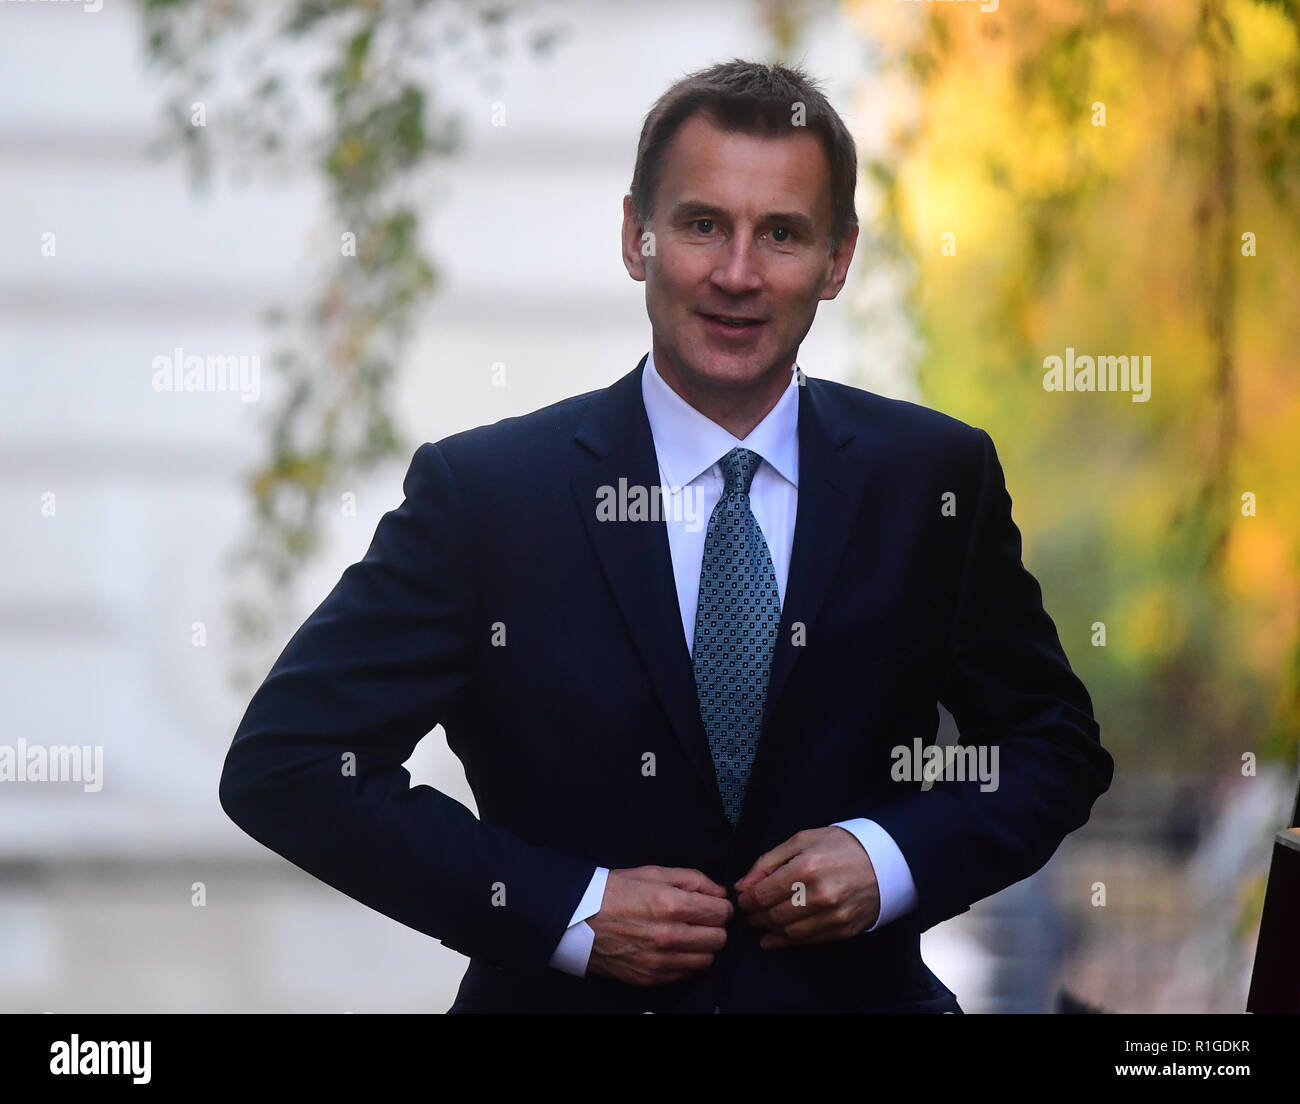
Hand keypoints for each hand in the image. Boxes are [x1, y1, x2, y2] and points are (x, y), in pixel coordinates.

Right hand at [586, 865, 732, 986]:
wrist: (576, 919)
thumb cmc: (614, 890)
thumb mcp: (653, 872)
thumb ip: (692, 879)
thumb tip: (720, 892)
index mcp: (671, 904)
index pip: (721, 912)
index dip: (721, 906)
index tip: (713, 904)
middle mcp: (669, 936)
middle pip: (719, 938)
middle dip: (715, 926)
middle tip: (701, 919)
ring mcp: (660, 961)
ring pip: (707, 960)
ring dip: (703, 947)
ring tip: (687, 935)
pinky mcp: (650, 978)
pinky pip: (686, 974)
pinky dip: (686, 962)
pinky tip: (673, 948)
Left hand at [733, 827, 879, 948]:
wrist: (886, 860)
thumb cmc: (840, 845)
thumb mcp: (801, 840)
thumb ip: (768, 862)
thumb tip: (742, 886)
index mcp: (806, 867)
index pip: (763, 894)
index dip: (746, 900)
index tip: (742, 899)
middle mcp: (819, 895)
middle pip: (773, 915)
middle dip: (754, 916)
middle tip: (748, 913)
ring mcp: (833, 916)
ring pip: (789, 932)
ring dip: (769, 930)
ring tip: (762, 922)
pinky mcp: (844, 930)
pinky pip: (808, 941)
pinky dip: (787, 941)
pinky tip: (775, 937)